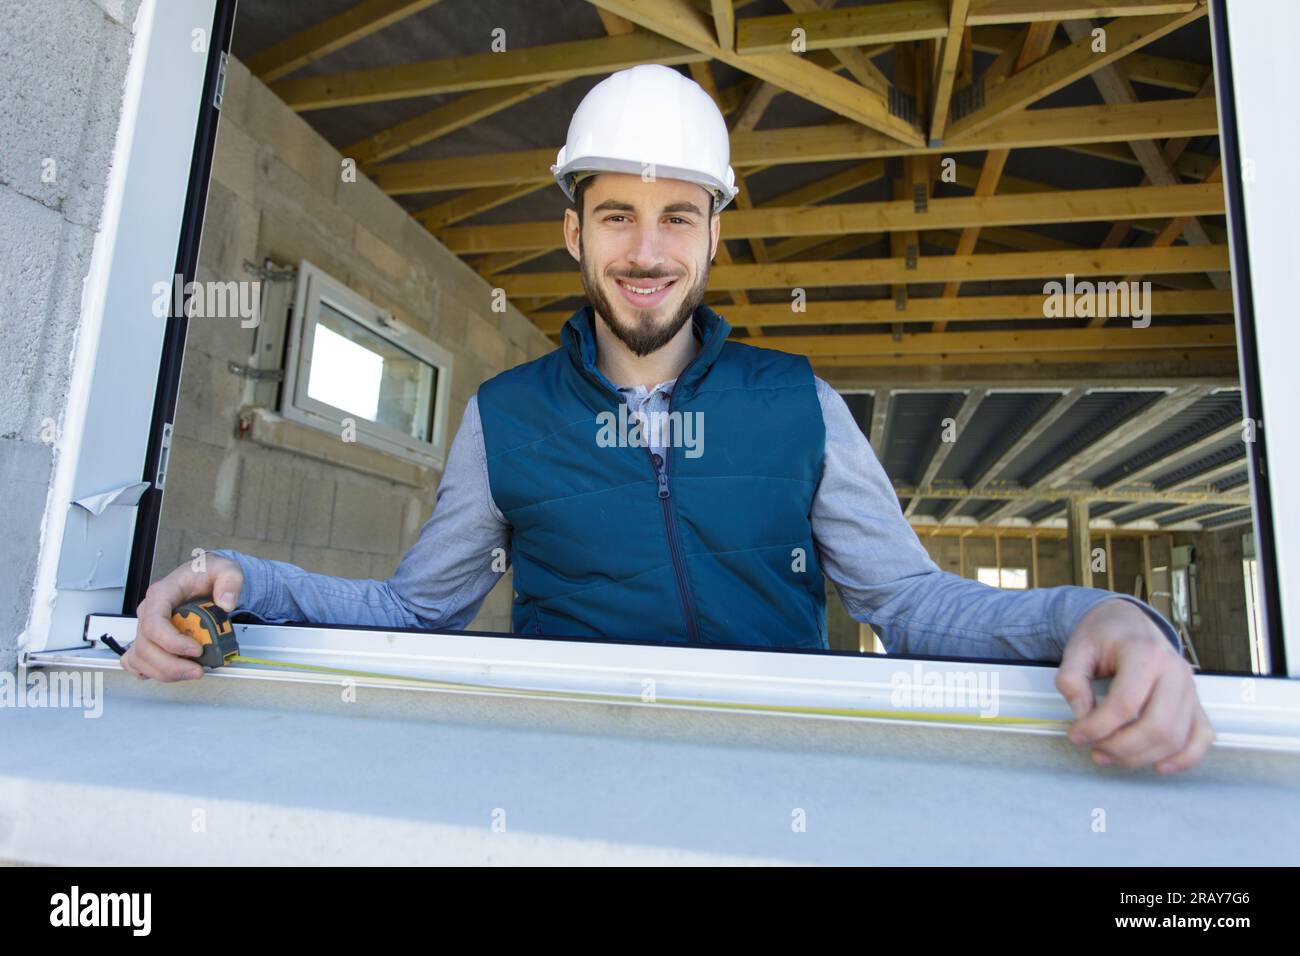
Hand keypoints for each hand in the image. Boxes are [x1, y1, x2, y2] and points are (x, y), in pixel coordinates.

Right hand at [121, 554, 243, 681]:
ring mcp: (147, 627)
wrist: (203, 577)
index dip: (172, 642)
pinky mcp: (150, 639)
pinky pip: (137, 660)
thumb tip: (226, 602)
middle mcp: (150, 611)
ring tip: (192, 672)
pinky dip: (149, 671)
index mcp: (162, 594)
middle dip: (171, 665)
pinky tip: (167, 673)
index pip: (154, 623)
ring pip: (141, 658)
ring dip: (165, 672)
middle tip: (197, 670)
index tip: (196, 650)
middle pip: (145, 646)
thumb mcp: (226, 569)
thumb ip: (230, 581)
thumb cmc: (207, 573)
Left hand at [1055, 598, 1214, 773]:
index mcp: (1144, 653)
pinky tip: (1159, 766)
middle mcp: (1175, 672)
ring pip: (1175, 738)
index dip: (1096, 727)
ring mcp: (1190, 689)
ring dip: (1141, 756)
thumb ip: (1071, 679)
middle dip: (1120, 747)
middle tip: (1093, 749)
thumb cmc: (1104, 634)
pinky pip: (1201, 737)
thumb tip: (1081, 715)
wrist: (1129, 621)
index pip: (1124, 704)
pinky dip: (1185, 758)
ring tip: (1109, 755)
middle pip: (1156, 727)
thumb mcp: (1077, 648)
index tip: (1076, 734)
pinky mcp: (1195, 702)